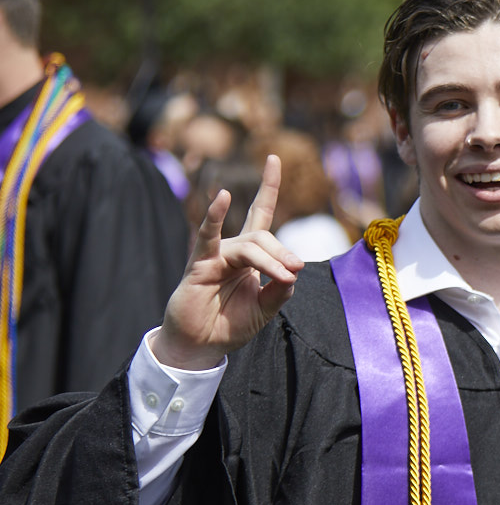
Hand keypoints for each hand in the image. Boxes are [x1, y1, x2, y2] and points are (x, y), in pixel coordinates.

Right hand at [153, 155, 302, 371]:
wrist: (201, 346)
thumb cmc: (230, 324)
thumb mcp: (267, 308)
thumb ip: (281, 290)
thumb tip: (293, 271)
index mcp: (251, 255)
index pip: (261, 213)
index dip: (268, 187)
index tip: (273, 158)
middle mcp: (233, 249)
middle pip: (263, 235)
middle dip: (283, 253)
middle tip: (294, 272)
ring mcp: (215, 254)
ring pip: (250, 245)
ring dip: (270, 259)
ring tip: (284, 276)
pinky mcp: (199, 264)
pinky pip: (208, 236)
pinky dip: (215, 216)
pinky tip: (222, 197)